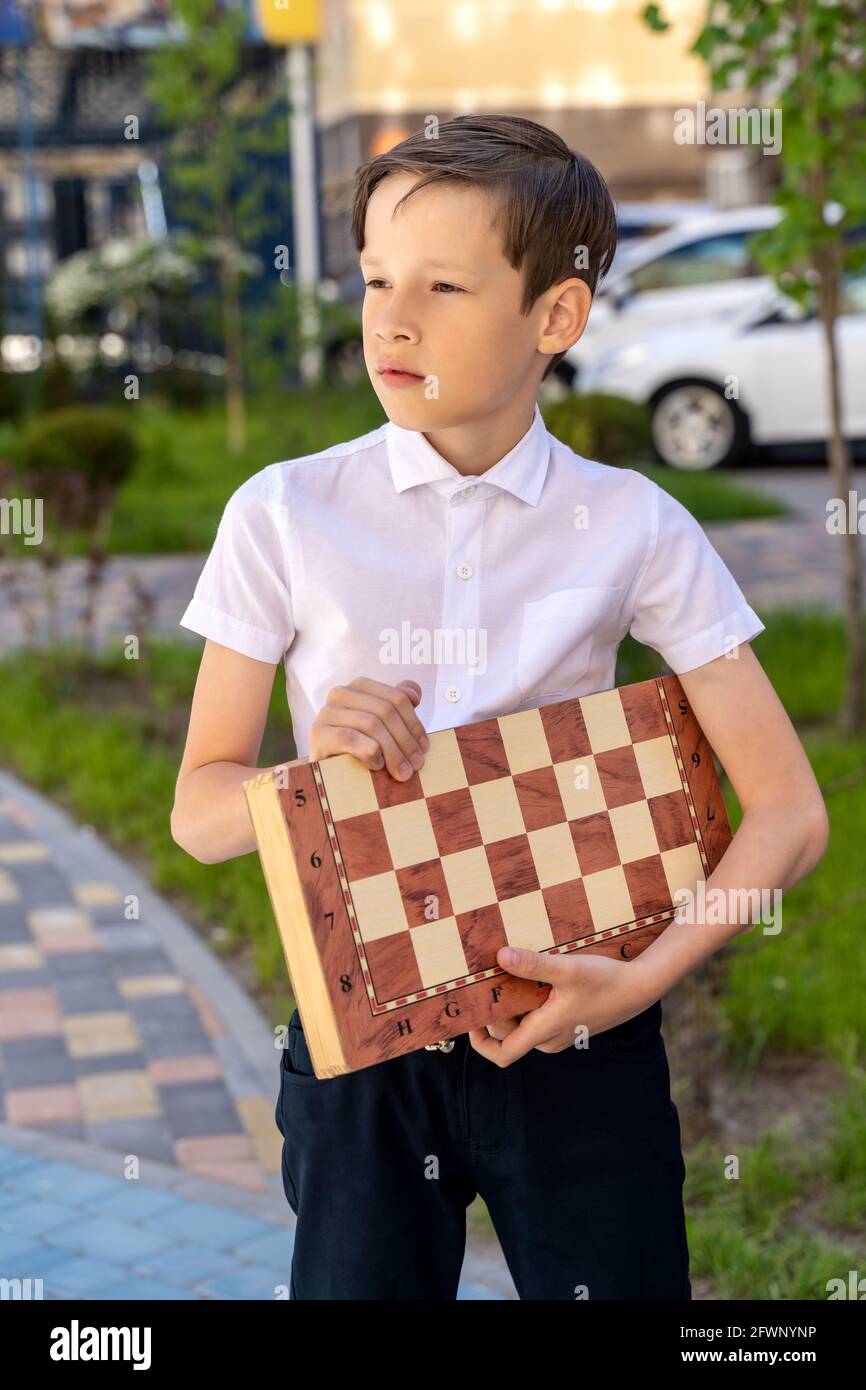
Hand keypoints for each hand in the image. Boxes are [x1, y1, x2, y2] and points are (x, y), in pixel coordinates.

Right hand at [309, 676, 428, 781]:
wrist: (329, 773)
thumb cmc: (360, 749)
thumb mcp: (382, 726)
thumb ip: (398, 705)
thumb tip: (415, 694)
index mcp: (360, 687)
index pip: (397, 698)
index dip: (414, 723)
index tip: (424, 747)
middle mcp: (341, 694)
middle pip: (386, 711)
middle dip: (406, 740)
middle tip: (417, 764)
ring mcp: (326, 713)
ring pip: (371, 724)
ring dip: (392, 751)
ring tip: (402, 772)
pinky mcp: (318, 734)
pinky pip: (351, 738)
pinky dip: (369, 752)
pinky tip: (377, 766)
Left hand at [468, 945, 656, 1065]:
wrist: (640, 987)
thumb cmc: (606, 980)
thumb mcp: (568, 969)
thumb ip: (534, 964)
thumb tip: (500, 956)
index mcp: (544, 1031)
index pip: (502, 1053)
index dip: (479, 1040)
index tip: (470, 1015)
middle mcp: (549, 1038)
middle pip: (507, 1032)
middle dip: (494, 1010)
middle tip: (485, 979)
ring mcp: (560, 1032)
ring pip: (522, 1023)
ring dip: (511, 1003)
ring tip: (506, 972)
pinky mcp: (569, 1022)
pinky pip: (537, 1016)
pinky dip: (527, 1001)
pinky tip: (531, 975)